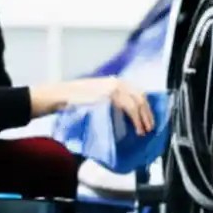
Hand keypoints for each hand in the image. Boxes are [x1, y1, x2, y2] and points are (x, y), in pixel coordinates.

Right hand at [30, 76, 155, 134]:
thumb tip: (122, 114)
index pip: (137, 92)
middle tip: (150, 126)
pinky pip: (129, 108)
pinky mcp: (110, 96)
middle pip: (141, 97)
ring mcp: (114, 88)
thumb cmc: (75, 100)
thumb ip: (110, 100)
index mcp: (114, 81)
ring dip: (143, 118)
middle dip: (148, 113)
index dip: (146, 106)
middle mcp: (117, 82)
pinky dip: (136, 119)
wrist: (62, 95)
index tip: (148, 118)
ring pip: (137, 103)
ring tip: (144, 131)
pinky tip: (137, 128)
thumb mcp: (97, 96)